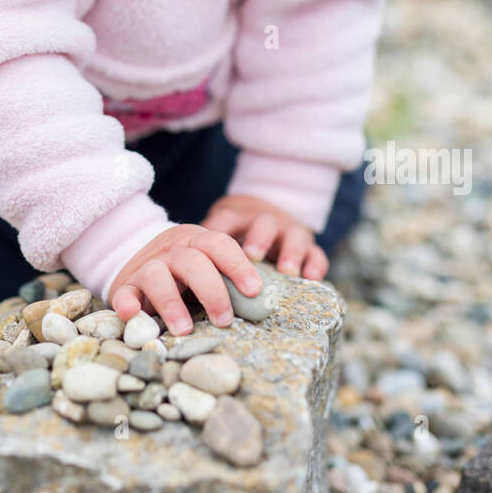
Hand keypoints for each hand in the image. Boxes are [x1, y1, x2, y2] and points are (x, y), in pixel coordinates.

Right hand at [108, 223, 264, 335]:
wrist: (132, 256)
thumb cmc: (183, 273)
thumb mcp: (205, 267)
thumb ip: (227, 281)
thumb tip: (260, 305)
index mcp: (196, 241)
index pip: (219, 244)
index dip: (238, 265)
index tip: (254, 291)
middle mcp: (171, 250)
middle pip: (193, 261)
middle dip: (212, 291)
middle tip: (223, 320)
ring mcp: (145, 267)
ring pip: (157, 275)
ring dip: (172, 303)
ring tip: (184, 329)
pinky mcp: (124, 287)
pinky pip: (123, 292)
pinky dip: (127, 303)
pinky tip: (133, 314)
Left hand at [199, 195, 328, 280]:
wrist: (263, 212)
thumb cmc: (233, 233)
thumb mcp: (217, 232)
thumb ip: (201, 250)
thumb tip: (175, 280)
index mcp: (237, 216)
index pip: (227, 218)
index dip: (221, 230)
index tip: (215, 244)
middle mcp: (265, 221)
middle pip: (263, 224)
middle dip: (258, 238)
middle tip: (252, 255)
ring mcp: (289, 232)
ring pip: (293, 236)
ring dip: (290, 252)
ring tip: (286, 271)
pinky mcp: (309, 246)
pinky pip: (316, 253)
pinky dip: (315, 264)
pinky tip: (312, 278)